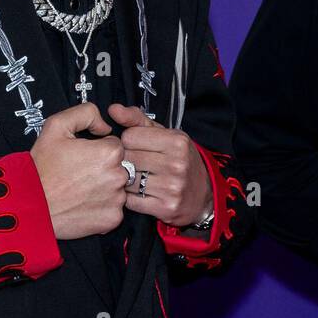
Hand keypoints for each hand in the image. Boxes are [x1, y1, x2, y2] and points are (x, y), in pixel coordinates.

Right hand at [29, 102, 126, 239]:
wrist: (29, 205)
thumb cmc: (42, 167)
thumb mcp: (56, 126)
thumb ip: (86, 113)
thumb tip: (105, 126)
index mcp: (110, 152)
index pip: (114, 145)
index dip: (97, 149)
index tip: (81, 157)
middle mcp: (119, 175)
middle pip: (119, 166)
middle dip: (102, 168)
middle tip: (78, 174)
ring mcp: (117, 200)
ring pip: (117, 188)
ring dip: (104, 187)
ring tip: (79, 190)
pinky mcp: (112, 219)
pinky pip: (113, 208)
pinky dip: (102, 207)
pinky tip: (82, 204)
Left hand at [108, 103, 210, 227]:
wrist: (204, 195)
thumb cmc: (179, 160)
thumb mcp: (166, 134)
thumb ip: (137, 120)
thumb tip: (112, 109)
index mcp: (176, 141)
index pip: (130, 136)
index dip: (129, 141)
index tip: (137, 147)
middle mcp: (176, 164)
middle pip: (127, 158)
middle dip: (127, 160)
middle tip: (136, 163)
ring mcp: (171, 187)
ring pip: (127, 180)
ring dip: (127, 179)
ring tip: (137, 177)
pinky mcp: (165, 208)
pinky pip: (131, 201)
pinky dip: (130, 198)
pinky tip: (140, 193)